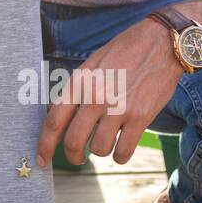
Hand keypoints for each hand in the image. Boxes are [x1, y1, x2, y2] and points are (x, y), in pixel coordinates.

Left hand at [36, 18, 184, 167]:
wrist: (160, 42)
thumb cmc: (124, 52)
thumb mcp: (91, 63)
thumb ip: (75, 89)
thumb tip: (56, 114)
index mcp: (79, 82)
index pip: (54, 121)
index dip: (44, 146)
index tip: (41, 160)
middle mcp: (95, 96)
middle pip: (73, 141)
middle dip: (73, 156)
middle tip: (77, 159)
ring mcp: (118, 108)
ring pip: (100, 149)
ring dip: (101, 151)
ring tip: (107, 142)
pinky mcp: (141, 117)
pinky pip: (124, 151)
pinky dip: (120, 156)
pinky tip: (122, 149)